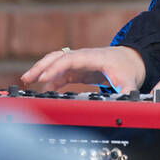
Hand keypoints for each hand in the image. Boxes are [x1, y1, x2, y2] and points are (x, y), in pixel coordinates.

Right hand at [21, 46, 145, 93]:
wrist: (133, 60)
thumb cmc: (129, 69)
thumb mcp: (130, 82)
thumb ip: (126, 93)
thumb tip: (125, 103)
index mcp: (93, 58)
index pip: (69, 60)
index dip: (55, 68)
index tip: (43, 78)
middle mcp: (83, 57)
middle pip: (57, 57)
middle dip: (41, 67)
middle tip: (26, 78)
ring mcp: (79, 62)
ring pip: (55, 62)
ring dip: (41, 69)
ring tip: (27, 80)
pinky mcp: (78, 69)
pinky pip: (60, 71)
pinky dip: (50, 78)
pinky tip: (44, 89)